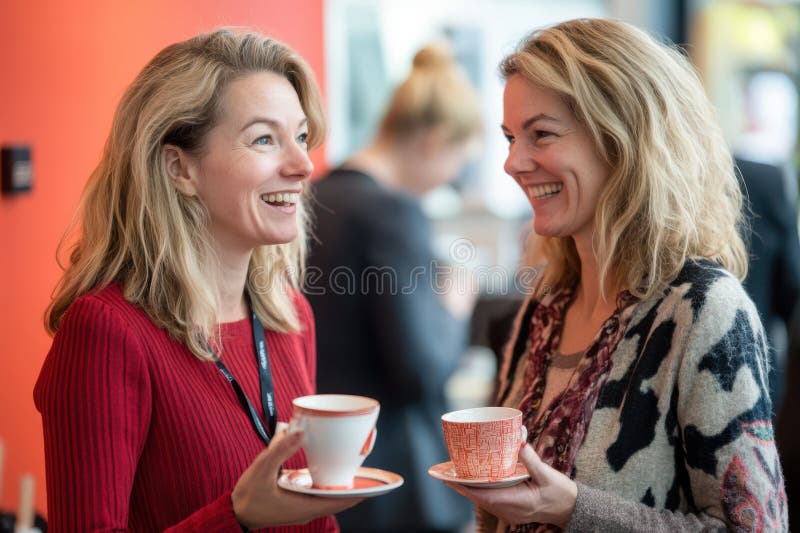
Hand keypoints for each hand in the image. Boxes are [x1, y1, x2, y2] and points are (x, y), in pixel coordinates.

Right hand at [232, 429, 363, 528]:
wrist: (234, 512)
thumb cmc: (248, 495)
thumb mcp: (262, 469)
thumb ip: (280, 449)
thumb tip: (299, 431)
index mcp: (304, 506)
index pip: (339, 501)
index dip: (359, 493)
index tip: (374, 484)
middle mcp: (306, 510)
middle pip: (338, 499)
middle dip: (353, 486)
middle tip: (368, 471)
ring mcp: (301, 509)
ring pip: (328, 498)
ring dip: (340, 486)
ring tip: (353, 470)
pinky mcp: (295, 505)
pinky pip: (318, 496)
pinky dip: (326, 486)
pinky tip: (328, 473)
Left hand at [445, 444, 576, 528]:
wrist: (572, 509)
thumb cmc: (561, 493)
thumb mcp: (547, 474)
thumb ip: (531, 458)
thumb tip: (518, 438)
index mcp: (517, 502)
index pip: (484, 496)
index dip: (465, 488)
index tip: (450, 479)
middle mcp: (510, 511)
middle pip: (480, 499)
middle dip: (463, 486)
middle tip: (449, 472)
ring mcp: (511, 513)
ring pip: (485, 502)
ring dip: (472, 489)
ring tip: (459, 475)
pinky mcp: (513, 511)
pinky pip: (492, 502)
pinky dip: (482, 492)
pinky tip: (479, 482)